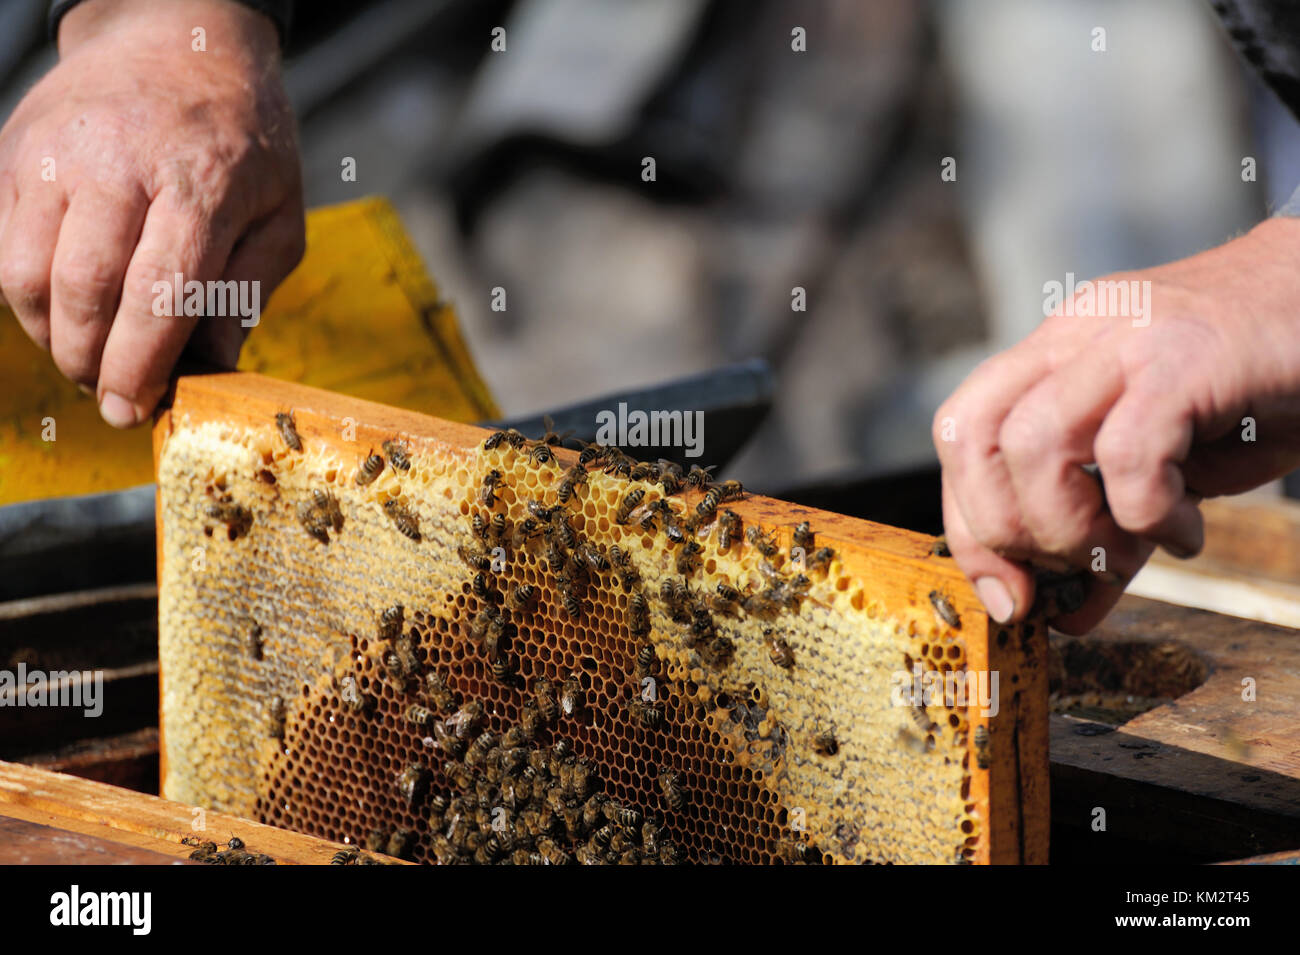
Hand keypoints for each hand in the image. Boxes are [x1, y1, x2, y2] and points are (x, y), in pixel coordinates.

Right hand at [0, 0, 303, 426]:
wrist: (176, 37)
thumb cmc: (243, 139)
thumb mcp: (279, 214)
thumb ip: (246, 293)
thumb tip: (212, 369)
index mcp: (202, 182)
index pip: (161, 291)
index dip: (140, 363)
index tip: (131, 409)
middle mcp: (120, 164)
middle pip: (85, 290)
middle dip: (91, 362)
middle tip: (109, 393)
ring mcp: (58, 155)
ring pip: (29, 276)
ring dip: (54, 338)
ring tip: (88, 358)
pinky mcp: (17, 153)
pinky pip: (5, 248)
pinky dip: (29, 298)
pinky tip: (66, 309)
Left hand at [933, 216, 1299, 632]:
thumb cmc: (1253, 391)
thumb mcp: (1161, 469)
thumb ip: (1104, 532)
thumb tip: (1062, 614)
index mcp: (1053, 354)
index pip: (961, 432)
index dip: (968, 524)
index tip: (1004, 592)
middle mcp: (1075, 335)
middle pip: (974, 435)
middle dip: (1004, 531)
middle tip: (1069, 569)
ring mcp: (1125, 338)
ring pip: (1031, 443)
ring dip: (1069, 527)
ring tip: (1129, 549)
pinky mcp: (1187, 357)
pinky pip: (1127, 453)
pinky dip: (1146, 515)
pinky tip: (1185, 531)